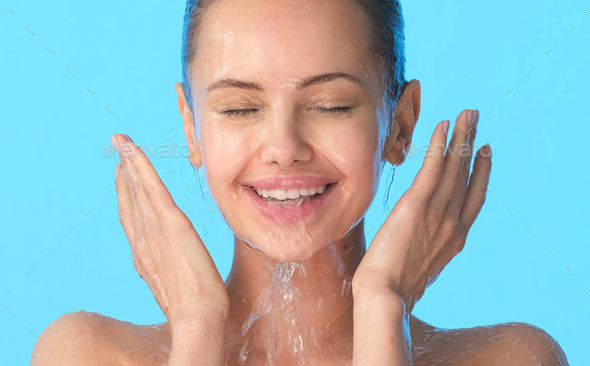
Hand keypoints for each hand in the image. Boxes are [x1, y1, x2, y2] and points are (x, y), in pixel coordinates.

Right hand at [111, 133, 228, 323]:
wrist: (197, 316)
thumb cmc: (195, 306)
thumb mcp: (178, 283)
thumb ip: (172, 266)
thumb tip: (178, 258)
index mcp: (144, 254)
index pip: (132, 217)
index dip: (126, 194)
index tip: (123, 175)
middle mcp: (142, 240)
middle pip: (130, 198)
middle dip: (124, 172)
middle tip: (118, 149)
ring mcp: (154, 231)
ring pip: (138, 189)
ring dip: (129, 162)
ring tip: (122, 142)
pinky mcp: (171, 223)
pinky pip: (152, 188)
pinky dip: (140, 167)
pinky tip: (134, 152)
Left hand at [353, 109, 490, 311]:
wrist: (385, 297)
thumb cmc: (394, 287)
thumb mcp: (419, 265)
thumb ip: (425, 246)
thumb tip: (416, 239)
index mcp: (455, 238)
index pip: (473, 198)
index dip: (480, 172)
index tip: (483, 152)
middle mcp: (452, 223)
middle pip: (467, 176)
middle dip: (473, 145)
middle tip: (477, 120)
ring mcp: (437, 214)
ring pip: (453, 167)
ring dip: (461, 137)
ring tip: (467, 113)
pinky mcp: (415, 206)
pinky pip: (431, 169)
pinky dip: (439, 146)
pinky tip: (443, 126)